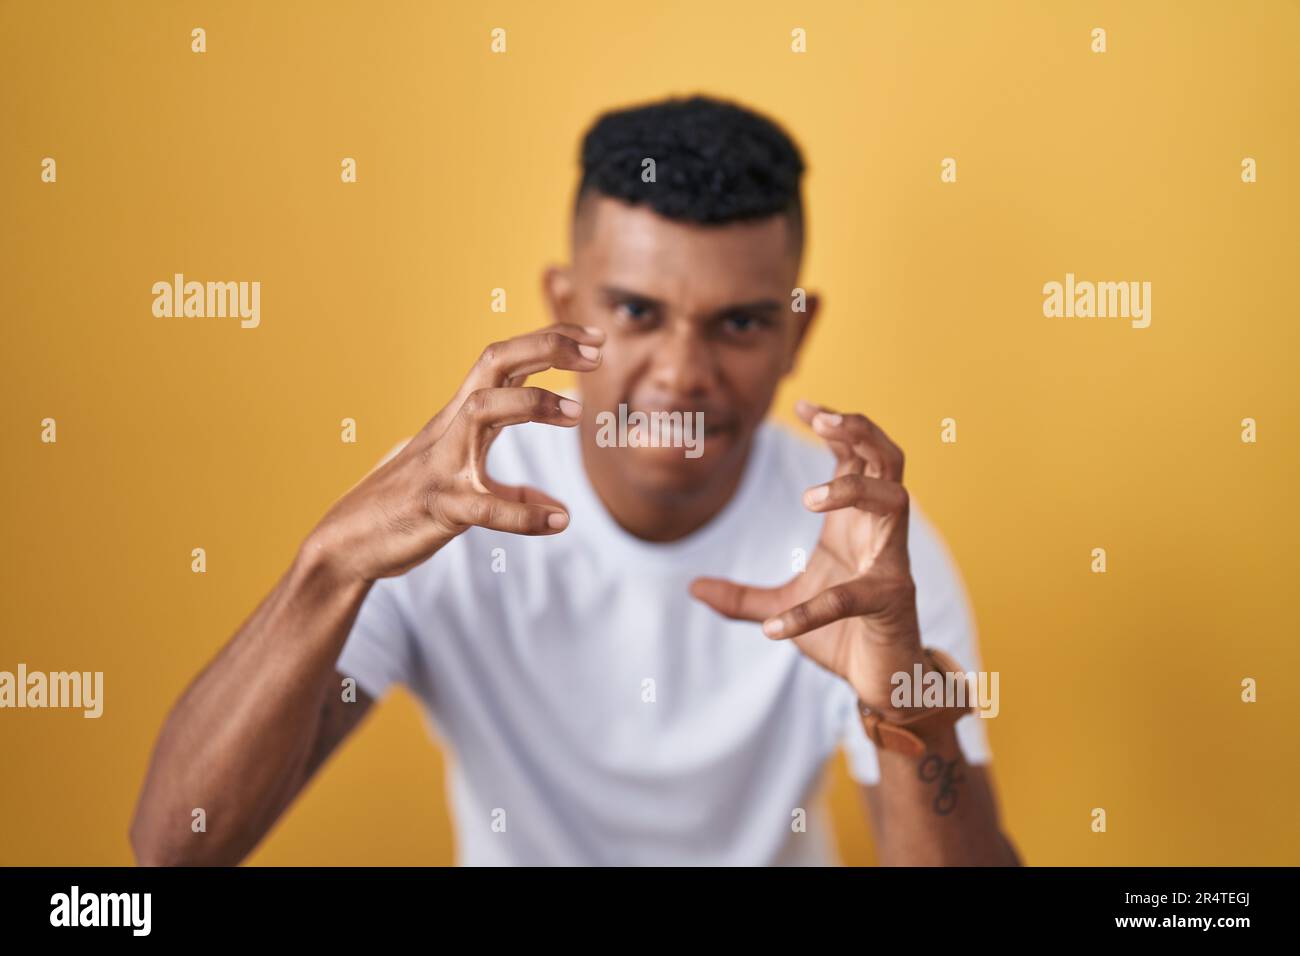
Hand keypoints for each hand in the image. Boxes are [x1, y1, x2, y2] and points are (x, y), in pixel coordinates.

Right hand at [306, 324, 603, 583]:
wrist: (347, 545)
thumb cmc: (405, 509)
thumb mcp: (463, 493)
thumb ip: (507, 493)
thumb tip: (552, 509)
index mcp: (459, 417)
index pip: (504, 360)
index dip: (549, 342)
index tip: (596, 339)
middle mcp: (450, 427)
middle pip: (494, 362)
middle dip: (545, 347)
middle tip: (598, 351)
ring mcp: (441, 463)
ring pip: (483, 411)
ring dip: (533, 404)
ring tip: (578, 413)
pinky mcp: (437, 506)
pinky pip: (483, 506)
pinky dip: (522, 514)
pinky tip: (558, 520)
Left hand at [690, 399, 926, 712]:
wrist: (882, 681)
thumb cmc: (844, 633)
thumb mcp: (782, 609)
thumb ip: (741, 599)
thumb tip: (692, 588)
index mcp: (857, 521)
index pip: (858, 454)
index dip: (837, 424)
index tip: (803, 403)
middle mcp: (880, 531)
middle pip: (889, 458)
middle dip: (860, 430)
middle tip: (823, 419)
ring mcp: (891, 563)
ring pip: (894, 499)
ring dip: (853, 488)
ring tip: (807, 499)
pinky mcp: (892, 602)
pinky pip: (853, 595)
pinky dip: (810, 610)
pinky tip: (774, 629)